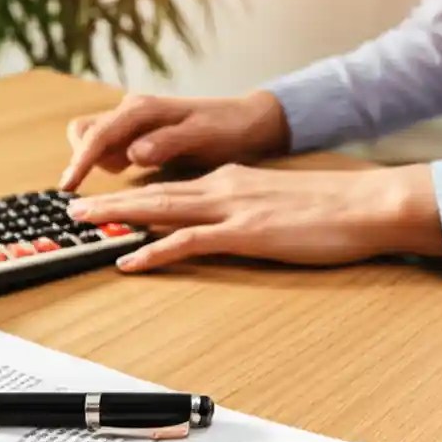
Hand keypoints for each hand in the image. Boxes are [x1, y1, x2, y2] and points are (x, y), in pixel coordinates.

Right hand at [59, 91, 289, 190]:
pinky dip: (111, 164)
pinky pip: (110, 148)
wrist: (247, 121)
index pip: (98, 135)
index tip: (70, 188)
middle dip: (85, 158)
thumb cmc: (228, 127)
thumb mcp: (204, 135)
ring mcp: (133, 123)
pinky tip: (136, 171)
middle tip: (108, 179)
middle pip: (85, 132)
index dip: (80, 162)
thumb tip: (133, 153)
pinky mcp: (138, 134)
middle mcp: (132, 111)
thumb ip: (168, 142)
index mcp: (143, 109)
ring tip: (129, 174)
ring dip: (99, 162)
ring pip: (95, 141)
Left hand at [66, 163, 441, 271]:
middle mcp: (224, 188)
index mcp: (232, 181)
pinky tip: (130, 261)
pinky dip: (154, 251)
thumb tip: (230, 223)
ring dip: (119, 217)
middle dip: (111, 200)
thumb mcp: (279, 202)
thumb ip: (249, 209)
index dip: (134, 194)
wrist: (367, 203)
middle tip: (74, 207)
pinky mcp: (244, 233)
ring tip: (84, 223)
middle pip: (155, 194)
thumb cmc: (332, 209)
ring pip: (161, 210)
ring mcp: (232, 209)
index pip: (172, 187)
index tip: (106, 202)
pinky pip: (188, 242)